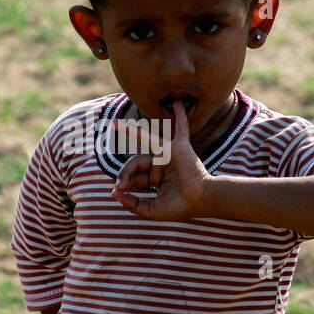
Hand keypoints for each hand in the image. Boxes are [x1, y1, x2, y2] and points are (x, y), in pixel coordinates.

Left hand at [110, 100, 214, 220]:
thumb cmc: (179, 207)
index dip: (124, 181)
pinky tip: (176, 104)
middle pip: (136, 162)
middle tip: (121, 184)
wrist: (200, 201)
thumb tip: (114, 193)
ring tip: (114, 125)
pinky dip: (180, 117)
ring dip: (132, 131)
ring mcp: (170, 154)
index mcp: (155, 179)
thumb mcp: (150, 210)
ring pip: (146, 141)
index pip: (134, 175)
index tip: (118, 190)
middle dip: (126, 173)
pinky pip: (180, 128)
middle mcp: (161, 165)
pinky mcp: (179, 147)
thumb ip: (132, 204)